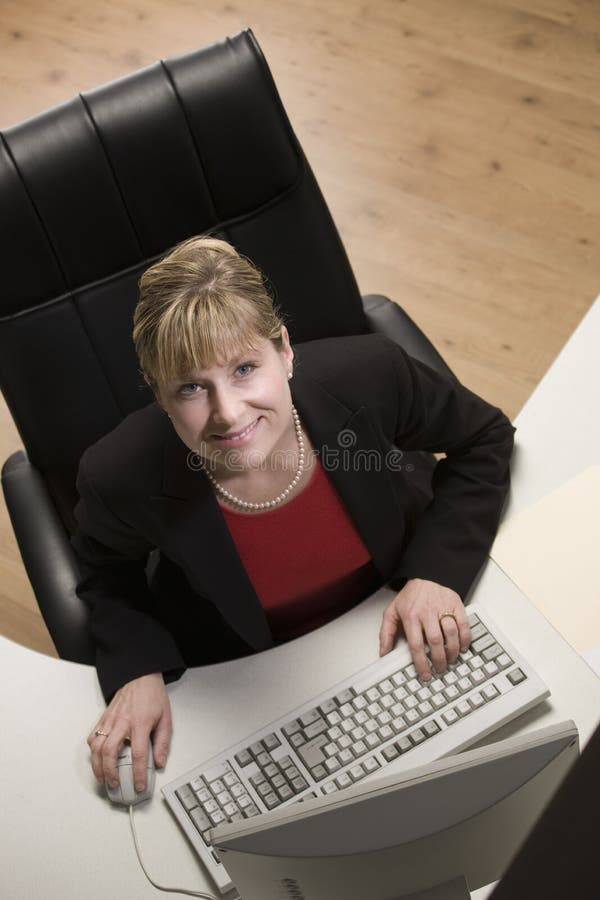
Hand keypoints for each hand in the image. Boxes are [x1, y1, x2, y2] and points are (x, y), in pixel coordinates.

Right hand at [88, 673, 171, 792]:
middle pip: (111, 752)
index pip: (138, 753)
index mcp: (140, 723)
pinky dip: (92, 751)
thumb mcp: (165, 718)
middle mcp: (122, 722)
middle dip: (111, 772)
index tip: (139, 785)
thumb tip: (159, 762)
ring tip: (103, 778)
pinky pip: (93, 737)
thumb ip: (162, 742)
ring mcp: (110, 720)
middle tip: (115, 785)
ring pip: (97, 747)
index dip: (139, 773)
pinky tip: (97, 759)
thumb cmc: (152, 696)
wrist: (140, 676)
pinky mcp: (103, 718)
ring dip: (98, 766)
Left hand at [379, 579, 470, 679]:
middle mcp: (427, 612)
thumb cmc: (410, 596)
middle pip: (435, 641)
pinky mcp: (455, 604)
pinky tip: (461, 646)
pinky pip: (463, 623)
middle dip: (439, 660)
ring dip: (452, 651)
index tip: (425, 674)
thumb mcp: (392, 612)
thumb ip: (386, 633)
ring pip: (451, 633)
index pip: (416, 645)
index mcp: (410, 616)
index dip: (422, 663)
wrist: (425, 575)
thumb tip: (384, 652)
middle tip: (440, 669)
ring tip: (450, 659)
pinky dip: (465, 638)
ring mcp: (442, 608)